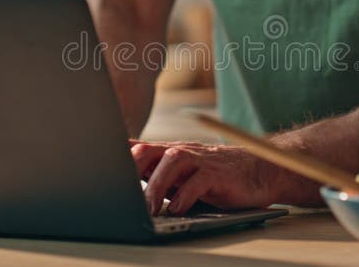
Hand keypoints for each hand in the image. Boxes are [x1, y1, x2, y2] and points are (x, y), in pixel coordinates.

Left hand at [130, 140, 281, 214]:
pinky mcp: (218, 174)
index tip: (100, 172)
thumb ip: (156, 173)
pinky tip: (178, 209)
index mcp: (170, 153)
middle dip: (133, 169)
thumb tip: (124, 181)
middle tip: (122, 194)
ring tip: (150, 208)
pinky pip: (198, 181)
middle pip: (151, 151)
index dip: (119, 157)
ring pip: (173, 161)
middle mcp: (183, 152)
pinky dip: (185, 195)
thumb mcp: (182, 174)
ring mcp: (201, 160)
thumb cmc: (215, 175)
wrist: (258, 171)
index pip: (139, 149)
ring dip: (157, 184)